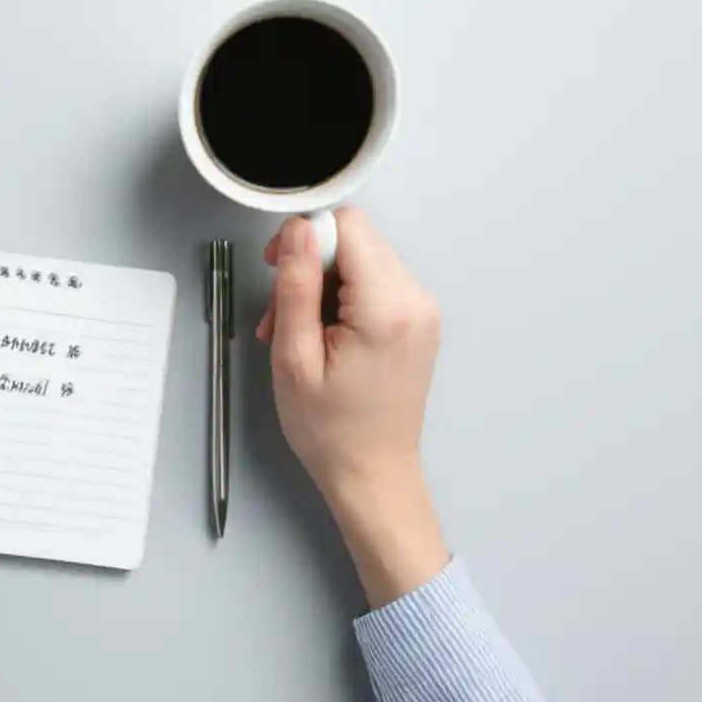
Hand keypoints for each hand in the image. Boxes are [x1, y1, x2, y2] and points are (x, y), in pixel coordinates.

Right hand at [257, 207, 446, 606]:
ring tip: (298, 333)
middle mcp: (416, 300)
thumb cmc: (329, 430)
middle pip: (357, 240)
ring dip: (323, 285)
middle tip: (281, 315)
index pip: (349, 226)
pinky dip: (343, 300)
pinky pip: (375, 284)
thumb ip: (296, 286)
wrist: (373, 475)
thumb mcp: (294, 358)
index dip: (306, 238)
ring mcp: (423, 310)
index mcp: (388, 308)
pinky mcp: (418, 321)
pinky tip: (323, 336)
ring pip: (362, 261)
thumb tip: (296, 230)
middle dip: (311, 265)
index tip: (278, 272)